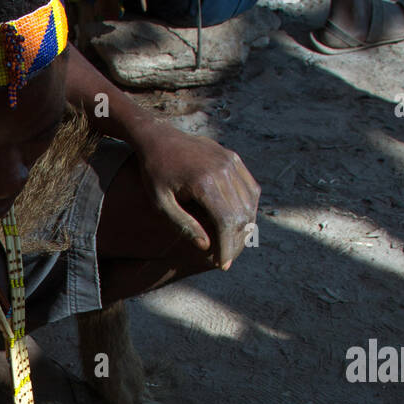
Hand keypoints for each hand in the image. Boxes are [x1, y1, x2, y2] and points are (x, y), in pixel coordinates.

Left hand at [134, 122, 260, 270]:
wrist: (157, 137)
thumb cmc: (154, 174)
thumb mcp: (161, 203)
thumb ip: (183, 225)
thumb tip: (206, 247)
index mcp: (204, 181)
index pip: (226, 222)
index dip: (227, 247)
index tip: (223, 266)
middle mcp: (223, 169)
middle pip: (241, 214)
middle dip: (236, 242)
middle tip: (226, 259)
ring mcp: (231, 161)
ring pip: (249, 202)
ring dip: (245, 227)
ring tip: (232, 245)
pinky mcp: (233, 158)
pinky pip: (250, 187)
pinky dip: (248, 208)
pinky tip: (238, 224)